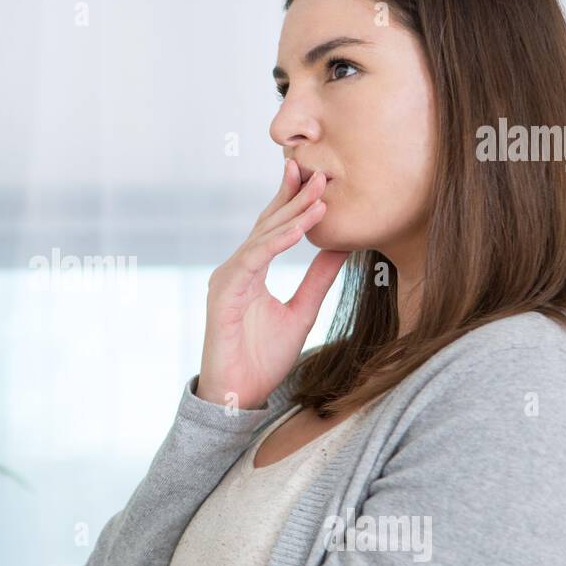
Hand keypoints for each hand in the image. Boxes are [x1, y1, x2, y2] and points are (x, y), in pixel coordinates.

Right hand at [195, 159, 349, 410]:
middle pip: (267, 224)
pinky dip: (276, 243)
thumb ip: (317, 280)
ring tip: (319, 197)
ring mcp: (227, 279)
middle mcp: (236, 268)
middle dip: (293, 197)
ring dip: (291, 216)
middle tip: (320, 171)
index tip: (318, 177)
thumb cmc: (261, 359)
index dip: (293, 201)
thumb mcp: (302, 312)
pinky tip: (299, 230)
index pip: (273, 228)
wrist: (239, 394)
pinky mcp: (224, 294)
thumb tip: (341, 248)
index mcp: (251, 271)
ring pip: (261, 238)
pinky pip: (253, 261)